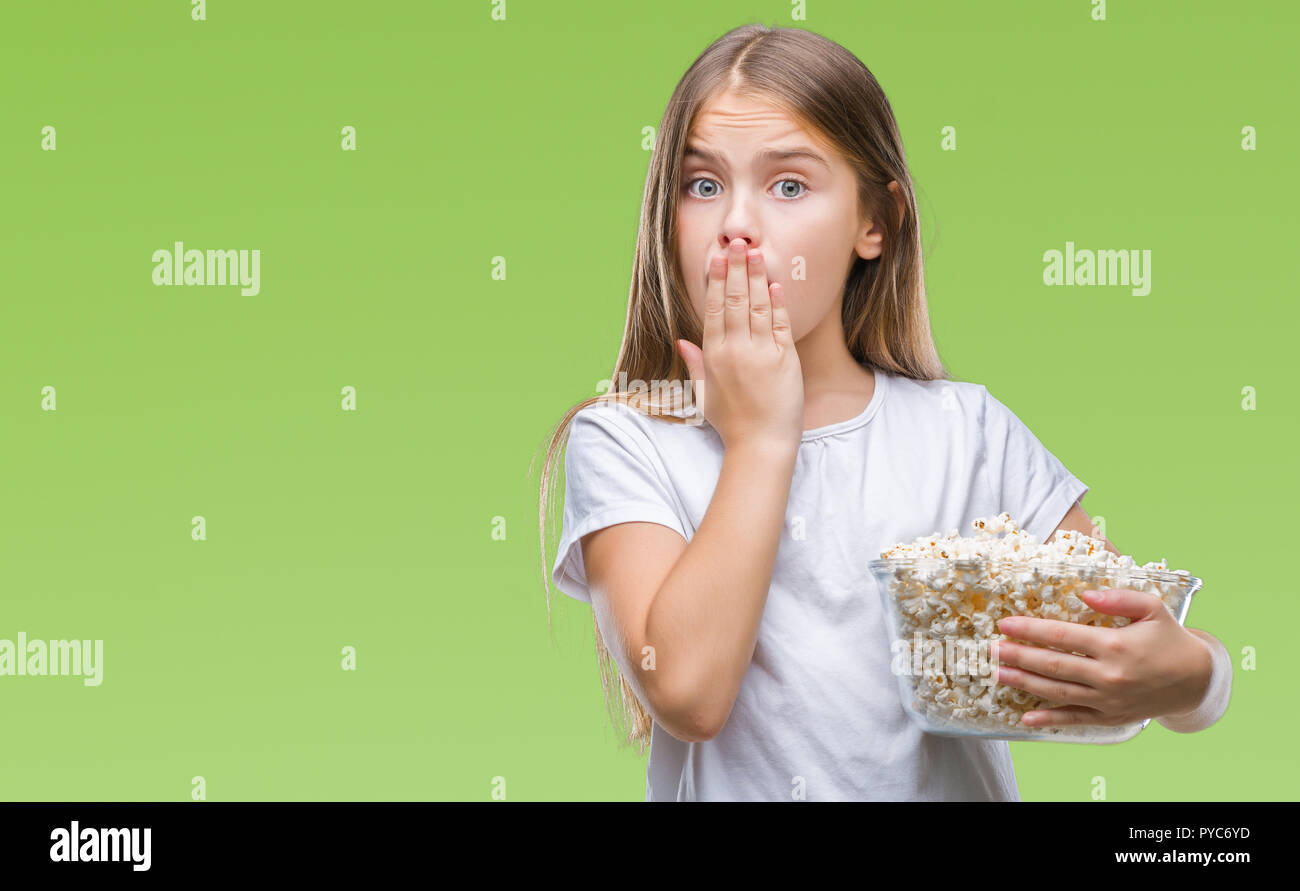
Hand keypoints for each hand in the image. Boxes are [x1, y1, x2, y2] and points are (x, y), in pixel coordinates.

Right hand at [677, 238, 803, 452]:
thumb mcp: (704, 394)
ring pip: (757, 306)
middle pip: (735, 300)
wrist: (761, 445)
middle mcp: (735, 350)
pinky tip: (775, 284)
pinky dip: (777, 303)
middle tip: (737, 243)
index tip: (717, 258)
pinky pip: (780, 324)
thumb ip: (695, 364)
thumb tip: (683, 341)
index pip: (714, 309)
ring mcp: (760, 353)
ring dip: (756, 277)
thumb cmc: (732, 423)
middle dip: (735, 269)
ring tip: (755, 253)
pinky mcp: (784, 359)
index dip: (716, 281)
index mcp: (713, 356)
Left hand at [990, 588, 1213, 727]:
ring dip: (1024, 684)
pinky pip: (1075, 719)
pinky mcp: (1110, 717)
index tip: (1005, 624)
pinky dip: (1050, 719)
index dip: (1030, 630)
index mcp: (1115, 645)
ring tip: (997, 674)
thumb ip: (1118, 598)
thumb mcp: (1152, 608)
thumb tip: (1084, 594)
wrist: (1197, 680)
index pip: (1061, 636)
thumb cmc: (1170, 639)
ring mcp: (1108, 700)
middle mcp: (1109, 675)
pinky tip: (1026, 717)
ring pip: (1057, 692)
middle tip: (990, 650)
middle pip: (1053, 666)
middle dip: (1017, 657)